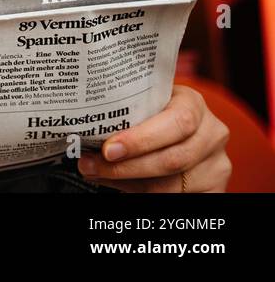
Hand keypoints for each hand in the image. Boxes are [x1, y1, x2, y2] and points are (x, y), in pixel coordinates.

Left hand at [77, 85, 230, 191]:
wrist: (180, 129)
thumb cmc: (154, 114)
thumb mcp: (145, 106)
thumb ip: (124, 118)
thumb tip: (84, 146)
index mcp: (193, 104)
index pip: (176, 122)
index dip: (142, 139)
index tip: (109, 149)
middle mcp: (212, 132)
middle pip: (172, 159)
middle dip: (127, 167)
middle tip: (93, 167)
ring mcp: (217, 162)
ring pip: (172, 185)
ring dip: (130, 183)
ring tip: (100, 176)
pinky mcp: (216, 187)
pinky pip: (179, 198)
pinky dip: (145, 194)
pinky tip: (123, 186)